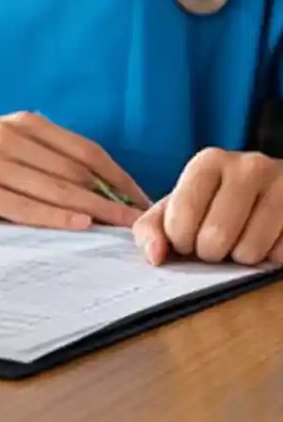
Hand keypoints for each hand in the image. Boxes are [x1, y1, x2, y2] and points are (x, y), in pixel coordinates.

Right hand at [0, 111, 150, 228]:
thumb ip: (36, 151)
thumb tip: (86, 180)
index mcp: (22, 123)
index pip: (85, 150)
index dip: (117, 175)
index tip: (139, 195)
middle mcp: (10, 137)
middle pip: (76, 170)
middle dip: (113, 196)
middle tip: (140, 218)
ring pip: (56, 188)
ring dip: (94, 209)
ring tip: (119, 227)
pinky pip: (25, 205)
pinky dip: (56, 215)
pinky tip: (79, 224)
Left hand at [132, 148, 282, 265]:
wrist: (266, 192)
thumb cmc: (212, 204)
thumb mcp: (174, 209)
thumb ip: (151, 230)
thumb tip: (155, 256)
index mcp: (209, 162)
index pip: (181, 219)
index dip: (180, 242)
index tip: (186, 238)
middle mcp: (249, 165)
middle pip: (215, 238)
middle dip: (209, 253)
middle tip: (215, 243)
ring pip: (250, 251)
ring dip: (239, 259)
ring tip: (240, 241)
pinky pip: (280, 255)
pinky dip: (269, 259)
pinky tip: (267, 241)